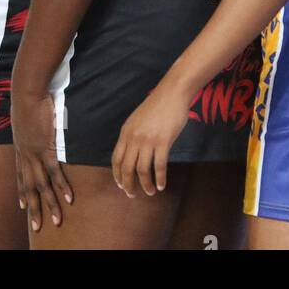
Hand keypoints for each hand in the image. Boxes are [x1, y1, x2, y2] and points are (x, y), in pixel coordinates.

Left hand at [11, 89, 72, 232]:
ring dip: (49, 204)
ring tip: (56, 221)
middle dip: (34, 208)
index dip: (22, 192)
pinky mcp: (45, 148)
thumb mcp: (25, 117)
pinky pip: (54, 172)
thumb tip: (32, 124)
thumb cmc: (27, 99)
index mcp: (20, 148)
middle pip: (29, 187)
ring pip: (41, 185)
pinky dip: (61, 186)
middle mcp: (25, 155)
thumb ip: (28, 126)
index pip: (20, 175)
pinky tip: (68, 199)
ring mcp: (34, 153)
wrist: (27, 92)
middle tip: (37, 226)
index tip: (23, 206)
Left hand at [111, 76, 190, 198]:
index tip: (121, 185)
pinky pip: (159, 166)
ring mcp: (148, 140)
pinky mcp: (163, 142)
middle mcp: (134, 137)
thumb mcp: (137, 120)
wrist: (172, 93)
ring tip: (150, 192)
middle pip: (127, 167)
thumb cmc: (157, 106)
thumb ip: (132, 135)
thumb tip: (131, 153)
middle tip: (132, 194)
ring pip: (142, 170)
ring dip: (145, 184)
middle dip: (128, 184)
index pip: (116, 158)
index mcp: (126, 132)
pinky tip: (161, 185)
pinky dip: (159, 178)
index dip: (118, 174)